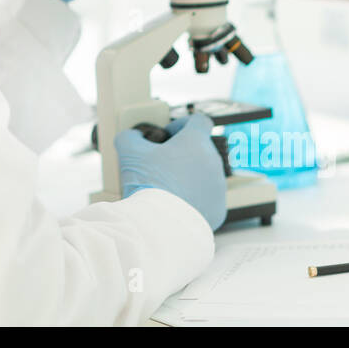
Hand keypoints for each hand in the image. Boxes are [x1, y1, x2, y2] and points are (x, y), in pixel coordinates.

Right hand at [115, 114, 227, 229]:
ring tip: (166, 187)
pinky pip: (207, 198)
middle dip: (182, 153)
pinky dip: (193, 198)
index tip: (168, 135)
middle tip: (160, 163)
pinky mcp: (219, 210)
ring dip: (188, 176)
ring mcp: (218, 188)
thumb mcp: (130, 152)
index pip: (199, 121)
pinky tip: (175, 204)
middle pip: (201, 149)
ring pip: (205, 174)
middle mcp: (213, 162)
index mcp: (196, 142)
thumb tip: (132, 136)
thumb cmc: (148, 185)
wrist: (160, 226)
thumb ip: (130, 136)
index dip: (182, 124)